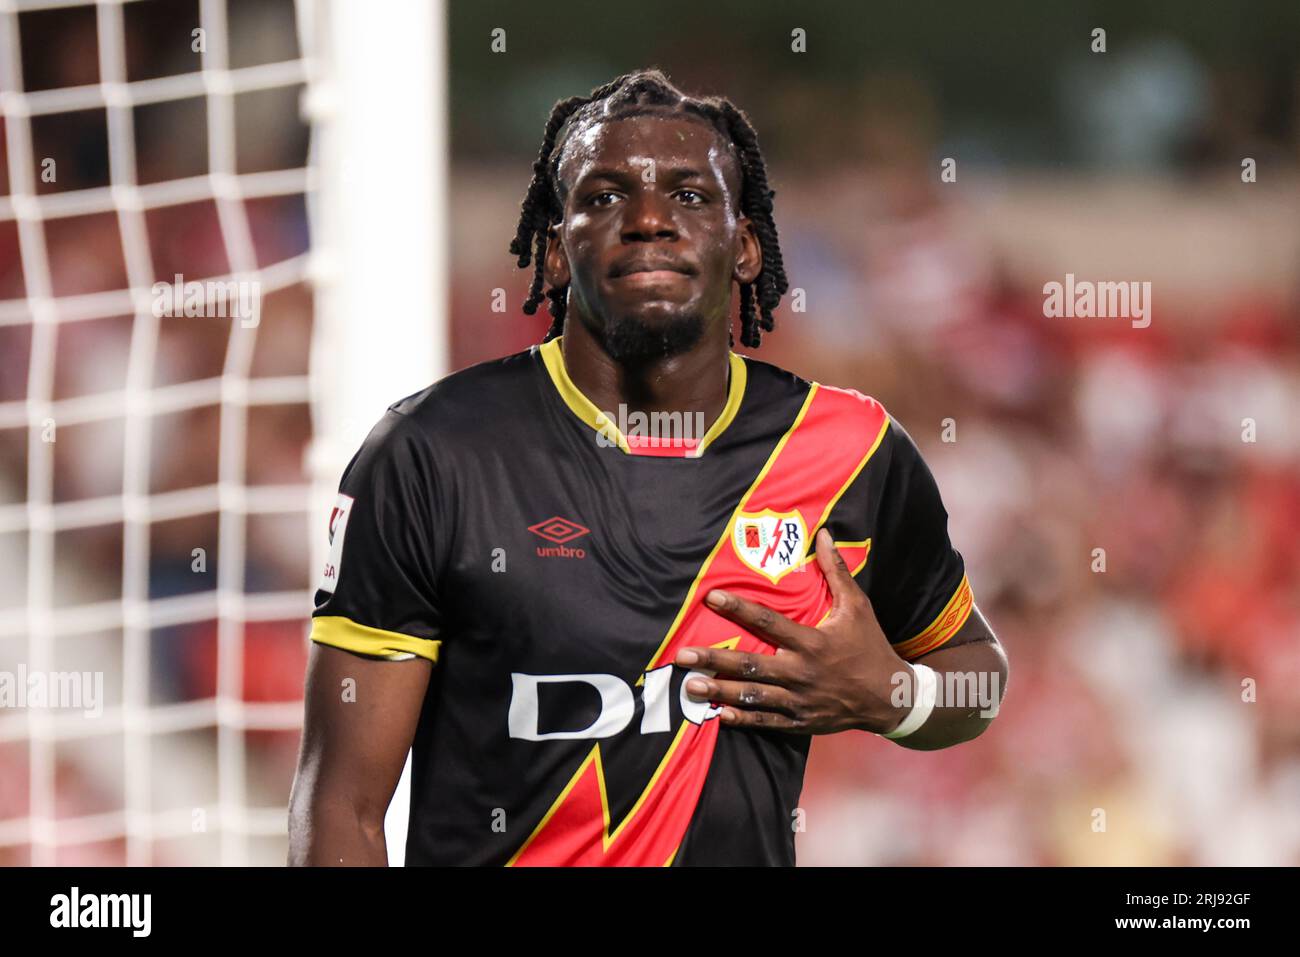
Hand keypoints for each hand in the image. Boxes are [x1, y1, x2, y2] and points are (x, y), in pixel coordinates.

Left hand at [674, 528, 912, 734]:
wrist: (890, 697)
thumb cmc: (869, 646)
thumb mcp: (857, 607)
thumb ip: (836, 572)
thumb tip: (825, 535)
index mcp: (812, 642)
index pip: (769, 622)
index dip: (739, 608)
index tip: (712, 597)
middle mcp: (801, 672)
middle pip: (751, 665)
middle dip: (715, 660)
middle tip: (683, 656)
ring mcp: (799, 700)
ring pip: (753, 696)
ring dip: (720, 691)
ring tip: (689, 687)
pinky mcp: (799, 721)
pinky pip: (766, 721)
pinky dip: (742, 719)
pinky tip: (719, 714)